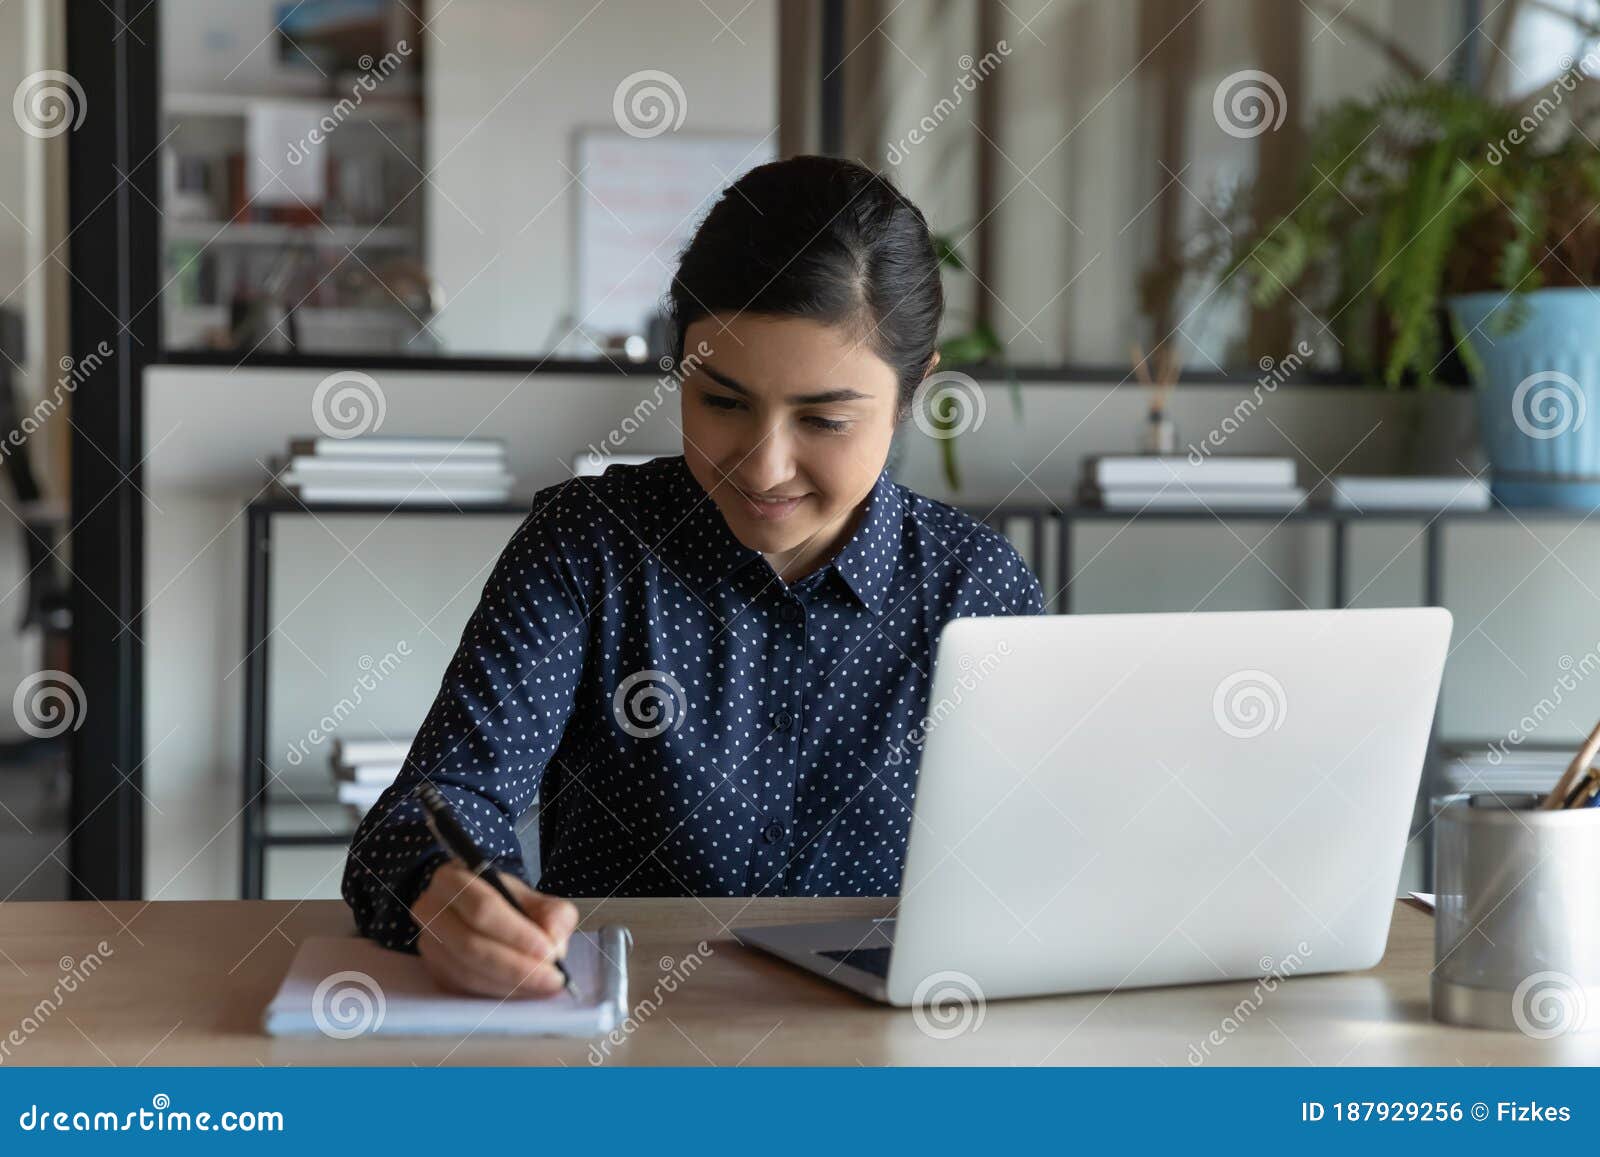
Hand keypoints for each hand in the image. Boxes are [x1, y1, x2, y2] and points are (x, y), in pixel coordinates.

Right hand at [410, 861, 578, 998]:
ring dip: (510, 984)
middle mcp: (432, 910)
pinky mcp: (434, 970)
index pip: (483, 909)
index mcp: (454, 879)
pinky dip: (499, 992)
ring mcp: (429, 943)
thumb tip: (554, 944)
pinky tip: (525, 991)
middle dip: (517, 967)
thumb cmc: (506, 902)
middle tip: (551, 978)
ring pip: (467, 971)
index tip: (548, 952)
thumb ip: (553, 914)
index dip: (517, 934)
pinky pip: (466, 988)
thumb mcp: (534, 897)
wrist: (479, 911)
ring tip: (544, 985)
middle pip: (472, 945)